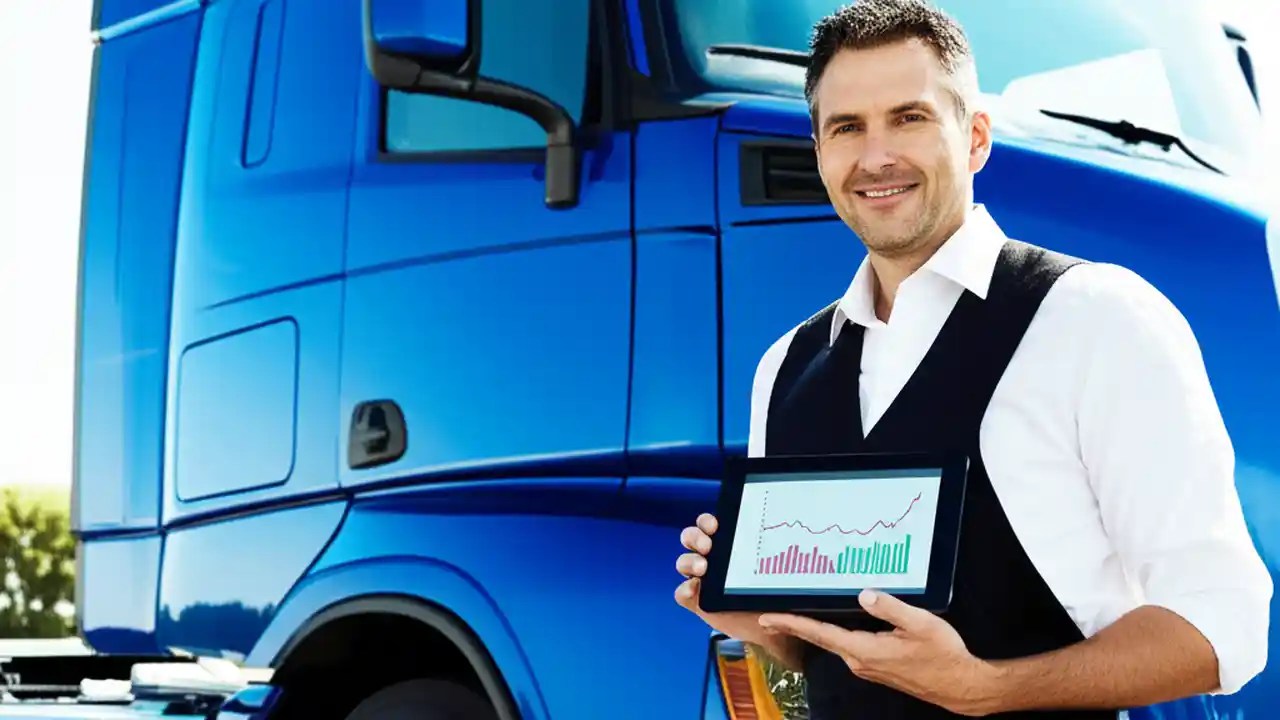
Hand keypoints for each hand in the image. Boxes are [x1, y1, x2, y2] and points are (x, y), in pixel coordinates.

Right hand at [674, 514, 775, 648]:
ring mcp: (702, 580)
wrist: (771, 628)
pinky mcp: (697, 602)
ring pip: (684, 562)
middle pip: (691, 538)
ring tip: (703, 568)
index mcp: (728, 545)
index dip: (706, 521)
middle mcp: (711, 558)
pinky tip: (694, 590)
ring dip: (690, 561)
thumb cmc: (776, 595)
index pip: (708, 525)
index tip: (716, 525)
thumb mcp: (780, 574)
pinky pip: (681, 593)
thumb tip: (791, 551)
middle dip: (695, 537)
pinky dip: (685, 590)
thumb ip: (780, 563)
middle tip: (707, 546)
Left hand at [758, 589, 999, 715]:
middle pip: (820, 638)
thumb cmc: (943, 654)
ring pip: (833, 643)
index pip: (820, 633)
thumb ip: (890, 607)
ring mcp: (867, 666)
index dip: (792, 623)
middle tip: (768, 614)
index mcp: (865, 650)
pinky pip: (847, 646)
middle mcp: (859, 661)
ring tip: (794, 614)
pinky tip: (832, 624)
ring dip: (813, 629)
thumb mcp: (921, 624)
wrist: (960, 686)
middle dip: (793, 625)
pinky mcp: (876, 667)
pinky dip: (832, 634)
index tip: (768, 617)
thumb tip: (863, 594)